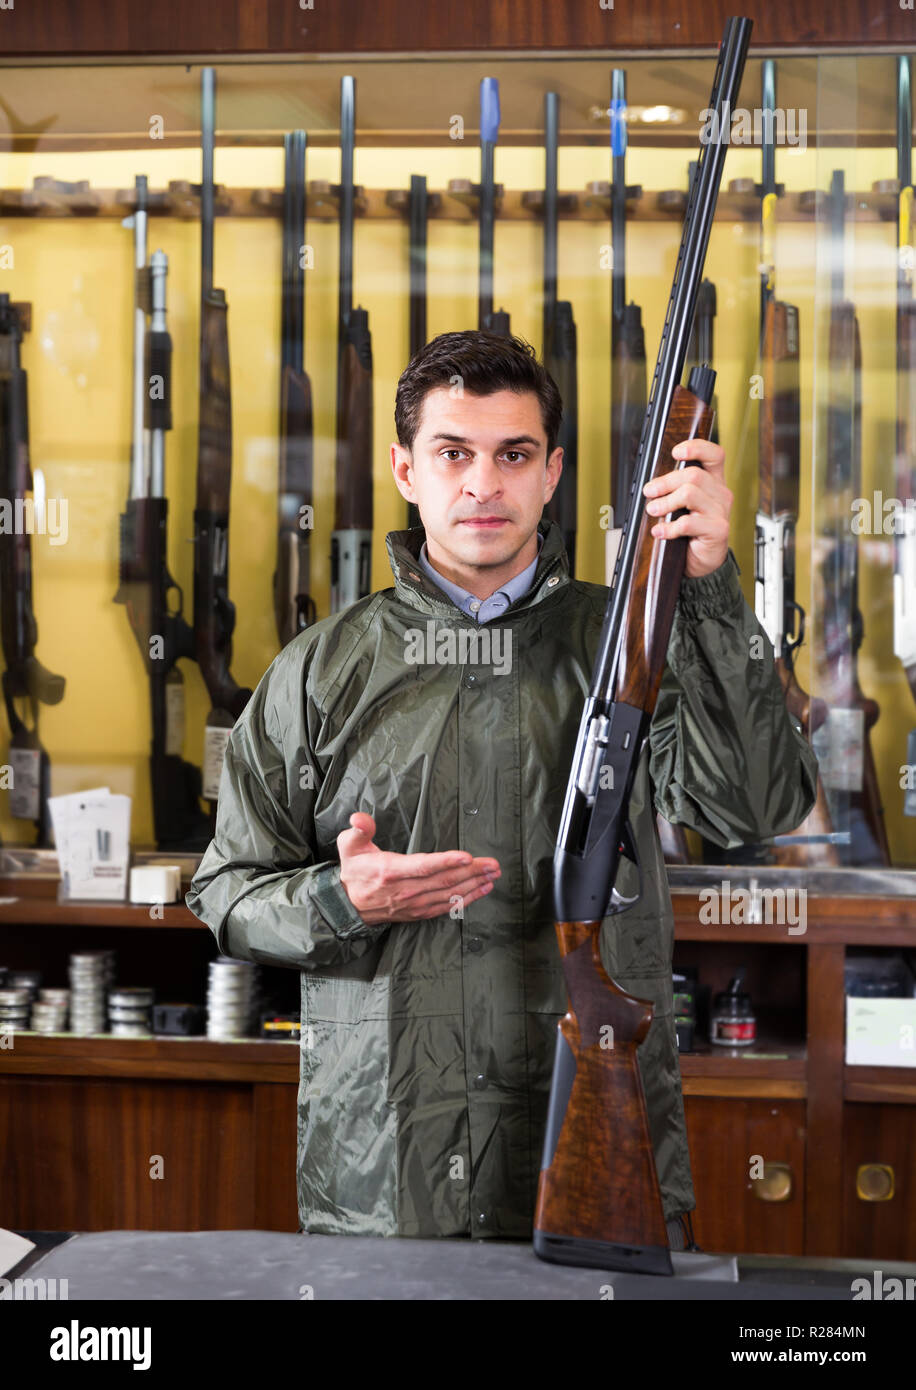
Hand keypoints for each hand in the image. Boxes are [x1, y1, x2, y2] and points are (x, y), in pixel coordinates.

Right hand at [337, 812, 500, 924]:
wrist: (347, 905)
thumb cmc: (353, 871)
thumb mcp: (349, 845)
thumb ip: (358, 830)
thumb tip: (359, 818)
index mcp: (390, 871)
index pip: (423, 866)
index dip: (446, 861)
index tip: (467, 856)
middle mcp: (405, 890)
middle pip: (444, 880)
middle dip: (472, 872)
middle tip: (493, 864)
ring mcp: (414, 903)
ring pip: (449, 894)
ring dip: (474, 885)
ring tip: (493, 875)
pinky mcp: (419, 912)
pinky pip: (446, 907)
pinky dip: (466, 899)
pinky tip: (481, 890)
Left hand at [642, 437, 731, 577]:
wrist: (702, 561)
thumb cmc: (691, 531)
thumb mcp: (683, 506)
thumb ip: (675, 490)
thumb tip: (652, 483)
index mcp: (714, 482)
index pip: (714, 454)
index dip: (696, 448)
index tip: (675, 453)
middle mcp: (721, 493)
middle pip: (693, 475)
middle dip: (665, 482)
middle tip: (649, 491)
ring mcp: (721, 511)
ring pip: (689, 494)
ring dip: (665, 502)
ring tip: (653, 510)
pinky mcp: (718, 530)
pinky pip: (688, 523)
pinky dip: (668, 527)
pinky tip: (659, 532)